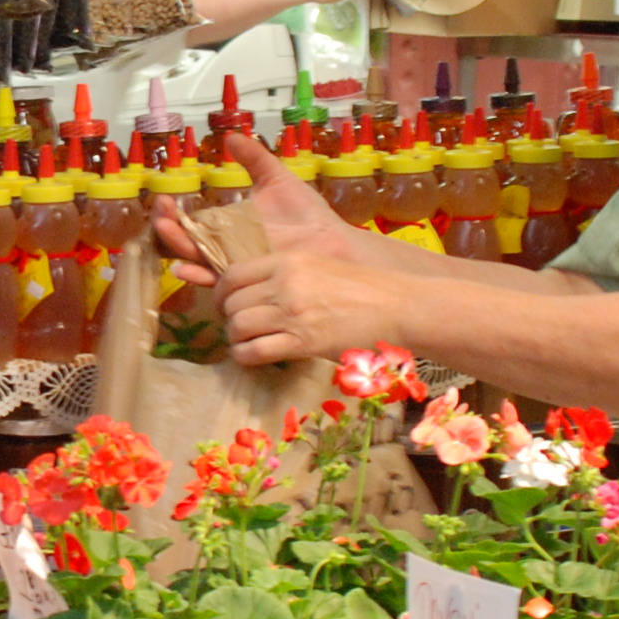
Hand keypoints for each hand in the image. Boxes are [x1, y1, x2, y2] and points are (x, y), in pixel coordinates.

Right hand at [152, 131, 351, 287]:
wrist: (331, 240)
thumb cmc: (307, 215)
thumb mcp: (277, 179)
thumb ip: (254, 159)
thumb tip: (232, 136)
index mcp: (228, 225)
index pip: (191, 220)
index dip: (173, 212)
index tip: (163, 198)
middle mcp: (225, 246)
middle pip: (186, 241)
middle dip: (168, 227)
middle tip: (160, 211)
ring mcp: (233, 264)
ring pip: (195, 259)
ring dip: (177, 247)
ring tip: (166, 230)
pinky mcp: (246, 279)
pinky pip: (217, 282)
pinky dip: (197, 277)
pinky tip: (184, 268)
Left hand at [215, 237, 416, 365]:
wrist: (397, 307)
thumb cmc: (363, 287)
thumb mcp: (319, 265)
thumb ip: (286, 273)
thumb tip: (255, 289)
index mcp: (287, 260)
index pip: (233, 275)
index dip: (220, 293)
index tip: (225, 304)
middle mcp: (285, 284)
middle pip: (232, 303)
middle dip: (229, 318)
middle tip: (238, 328)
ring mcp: (293, 313)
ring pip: (238, 327)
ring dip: (237, 339)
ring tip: (246, 343)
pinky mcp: (302, 343)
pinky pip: (254, 352)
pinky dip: (246, 357)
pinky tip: (252, 357)